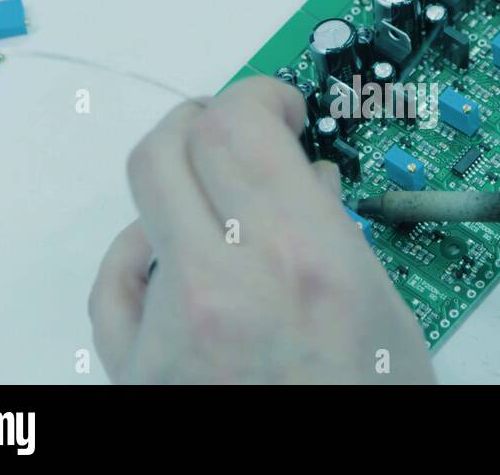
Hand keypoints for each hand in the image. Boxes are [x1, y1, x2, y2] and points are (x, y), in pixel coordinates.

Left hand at [89, 77, 434, 382]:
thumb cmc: (374, 405)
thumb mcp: (386, 310)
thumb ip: (336, 231)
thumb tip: (303, 180)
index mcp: (304, 258)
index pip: (239, 123)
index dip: (256, 94)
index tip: (277, 106)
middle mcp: (226, 283)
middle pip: (171, 145)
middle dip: (205, 122)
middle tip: (239, 134)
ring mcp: (170, 332)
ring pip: (140, 207)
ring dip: (181, 186)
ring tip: (221, 207)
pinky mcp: (136, 374)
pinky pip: (113, 283)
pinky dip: (138, 253)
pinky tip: (168, 257)